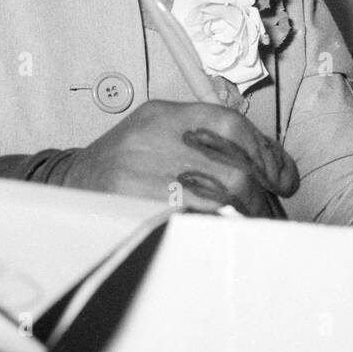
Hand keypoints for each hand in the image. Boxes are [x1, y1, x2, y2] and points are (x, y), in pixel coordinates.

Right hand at [59, 100, 297, 218]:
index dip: (266, 154)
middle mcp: (153, 139)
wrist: (69, 184)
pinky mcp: (130, 207)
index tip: (283, 180)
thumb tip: (272, 167)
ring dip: (243, 220)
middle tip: (271, 214)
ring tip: (252, 229)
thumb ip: (210, 139)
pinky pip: (187, 224)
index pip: (231, 124)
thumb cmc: (127, 163)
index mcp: (165, 115)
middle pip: (229, 170)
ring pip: (215, 201)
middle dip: (259, 198)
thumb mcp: (161, 133)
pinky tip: (220, 236)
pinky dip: (212, 231)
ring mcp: (139, 174)